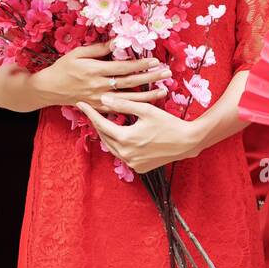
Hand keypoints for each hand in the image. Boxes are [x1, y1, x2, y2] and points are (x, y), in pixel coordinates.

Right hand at [32, 40, 170, 109]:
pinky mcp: (99, 108)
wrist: (49, 88)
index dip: (140, 64)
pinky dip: (134, 107)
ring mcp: (100, 99)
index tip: (155, 60)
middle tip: (166, 73)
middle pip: (130, 82)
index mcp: (95, 70)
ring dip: (148, 94)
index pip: (123, 67)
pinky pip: (119, 108)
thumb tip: (117, 42)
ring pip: (129, 98)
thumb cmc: (64, 67)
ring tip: (164, 90)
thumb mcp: (78, 53)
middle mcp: (100, 86)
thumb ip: (99, 48)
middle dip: (150, 77)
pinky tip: (147, 105)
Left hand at [75, 96, 199, 174]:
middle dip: (98, 124)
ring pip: (113, 147)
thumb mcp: (146, 110)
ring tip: (104, 122)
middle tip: (92, 111)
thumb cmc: (168, 123)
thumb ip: (123, 105)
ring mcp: (132, 163)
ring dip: (108, 135)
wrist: (187, 142)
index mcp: (125, 139)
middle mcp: (126, 155)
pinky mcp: (139, 168)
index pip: (101, 125)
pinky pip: (123, 155)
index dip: (90, 113)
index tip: (81, 104)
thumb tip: (103, 99)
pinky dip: (120, 145)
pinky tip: (121, 135)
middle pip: (104, 137)